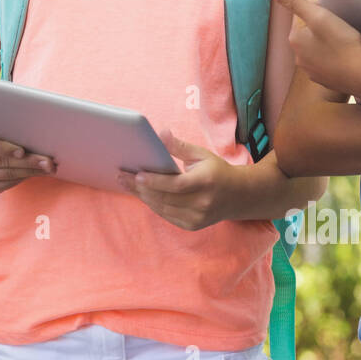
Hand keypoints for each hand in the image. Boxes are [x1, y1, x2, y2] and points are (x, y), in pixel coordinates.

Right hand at [0, 123, 53, 193]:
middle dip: (28, 162)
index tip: (23, 151)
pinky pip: (8, 183)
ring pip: (8, 175)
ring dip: (31, 172)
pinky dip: (24, 177)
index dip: (5, 148)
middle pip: (2, 162)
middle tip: (49, 161)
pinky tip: (37, 172)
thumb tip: (31, 127)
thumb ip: (2, 126)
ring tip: (49, 167)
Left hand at [116, 129, 237, 230]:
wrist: (239, 196)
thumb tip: (160, 134)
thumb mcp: (202, 155)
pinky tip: (140, 193)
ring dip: (142, 196)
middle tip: (122, 176)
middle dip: (140, 188)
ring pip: (162, 208)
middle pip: (165, 198)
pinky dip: (152, 204)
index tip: (137, 175)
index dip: (155, 182)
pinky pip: (166, 215)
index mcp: (206, 183)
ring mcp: (197, 217)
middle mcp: (202, 203)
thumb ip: (179, 146)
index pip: (176, 185)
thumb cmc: (216, 171)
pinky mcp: (192, 225)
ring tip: (126, 183)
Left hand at [265, 0, 360, 95]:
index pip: (302, 13)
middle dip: (323, 24)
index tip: (333, 12)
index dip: (319, 8)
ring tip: (345, 39)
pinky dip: (335, 55)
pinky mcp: (325, 79)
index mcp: (295, 39)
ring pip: (318, 46)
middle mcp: (298, 57)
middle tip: (341, 26)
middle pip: (309, 30)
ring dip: (328, 40)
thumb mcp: (319, 16)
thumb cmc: (343, 44)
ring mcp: (312, 70)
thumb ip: (294, 1)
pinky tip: (346, 54)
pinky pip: (328, 60)